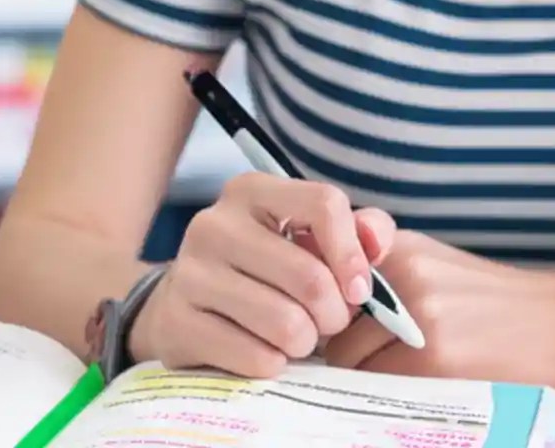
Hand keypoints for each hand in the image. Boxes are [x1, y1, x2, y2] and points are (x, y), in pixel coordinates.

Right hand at [129, 173, 395, 377]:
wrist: (186, 308)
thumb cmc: (263, 272)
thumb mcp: (308, 240)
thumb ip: (357, 231)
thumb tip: (377, 243)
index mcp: (250, 191)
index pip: (324, 204)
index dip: (353, 255)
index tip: (358, 291)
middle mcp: (214, 224)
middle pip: (310, 276)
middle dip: (333, 314)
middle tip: (326, 324)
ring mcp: (190, 272)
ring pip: (285, 322)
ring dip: (304, 342)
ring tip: (296, 339)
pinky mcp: (177, 321)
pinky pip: (256, 356)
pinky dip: (273, 364)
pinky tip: (264, 354)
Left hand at [322, 231, 554, 391]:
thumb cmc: (492, 297)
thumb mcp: (432, 260)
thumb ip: (378, 268)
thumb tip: (321, 297)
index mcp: (398, 248)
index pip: (327, 283)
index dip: (329, 310)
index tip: (341, 324)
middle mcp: (402, 275)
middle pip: (334, 326)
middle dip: (343, 346)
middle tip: (371, 358)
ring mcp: (416, 318)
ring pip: (349, 359)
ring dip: (363, 371)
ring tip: (396, 372)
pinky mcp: (432, 359)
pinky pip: (380, 383)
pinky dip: (388, 390)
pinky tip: (417, 383)